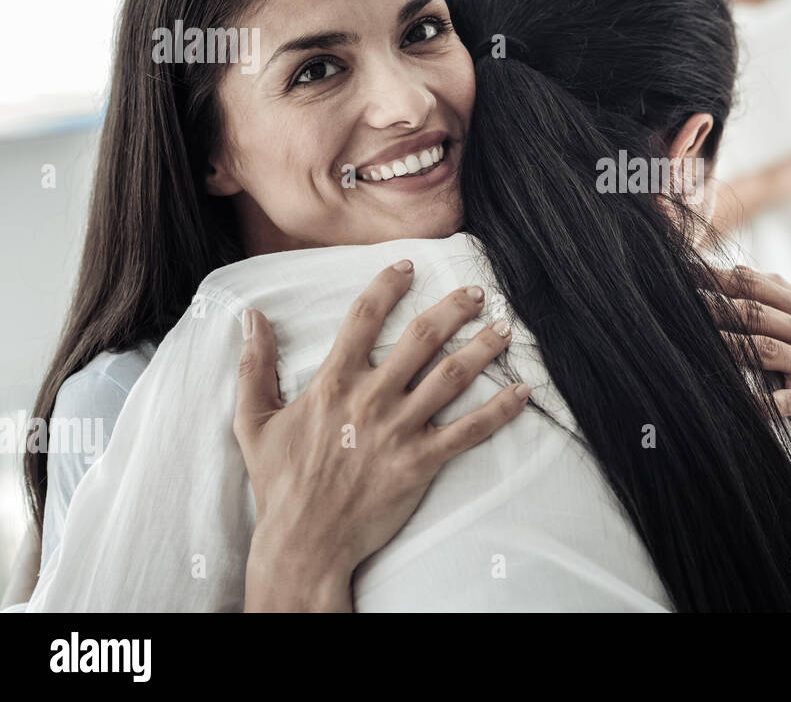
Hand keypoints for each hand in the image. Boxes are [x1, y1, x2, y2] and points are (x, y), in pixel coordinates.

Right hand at [236, 260, 528, 611]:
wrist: (304, 541)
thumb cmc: (280, 483)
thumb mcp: (253, 421)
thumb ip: (254, 366)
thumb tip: (250, 319)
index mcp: (333, 383)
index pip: (364, 318)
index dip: (387, 286)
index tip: (408, 266)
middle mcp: (372, 398)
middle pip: (421, 338)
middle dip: (454, 309)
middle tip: (478, 292)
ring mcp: (400, 429)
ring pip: (452, 376)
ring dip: (483, 348)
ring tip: (505, 328)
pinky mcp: (422, 462)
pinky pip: (470, 430)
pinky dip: (500, 410)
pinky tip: (523, 392)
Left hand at [705, 266, 790, 491]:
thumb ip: (776, 297)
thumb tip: (736, 268)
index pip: (757, 286)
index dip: (720, 277)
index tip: (686, 272)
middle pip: (756, 314)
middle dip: (716, 307)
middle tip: (681, 302)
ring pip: (765, 350)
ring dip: (729, 345)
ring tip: (698, 340)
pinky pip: (781, 400)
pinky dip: (757, 400)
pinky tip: (735, 398)